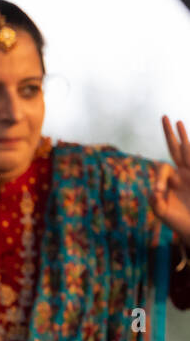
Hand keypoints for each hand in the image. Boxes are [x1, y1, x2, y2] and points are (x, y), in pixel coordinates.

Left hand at [150, 115, 189, 241]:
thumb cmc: (179, 223)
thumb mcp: (163, 213)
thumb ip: (156, 204)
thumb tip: (155, 193)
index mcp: (171, 181)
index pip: (163, 168)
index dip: (160, 178)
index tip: (160, 193)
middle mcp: (183, 174)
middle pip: (175, 149)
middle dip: (169, 134)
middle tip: (164, 117)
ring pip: (188, 151)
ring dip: (183, 136)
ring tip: (178, 122)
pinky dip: (189, 150)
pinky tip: (188, 142)